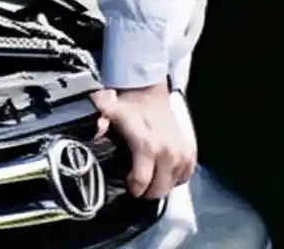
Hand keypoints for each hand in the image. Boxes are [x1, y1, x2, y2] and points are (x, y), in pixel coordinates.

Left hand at [91, 81, 195, 199]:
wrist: (148, 92)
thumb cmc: (128, 106)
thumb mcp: (107, 115)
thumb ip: (98, 126)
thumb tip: (93, 138)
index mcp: (146, 146)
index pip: (142, 182)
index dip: (133, 188)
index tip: (128, 185)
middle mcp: (167, 152)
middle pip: (159, 189)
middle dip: (146, 191)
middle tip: (137, 185)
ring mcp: (181, 152)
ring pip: (173, 185)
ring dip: (161, 184)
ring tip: (149, 178)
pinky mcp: (190, 151)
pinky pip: (186, 175)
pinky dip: (175, 177)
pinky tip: (164, 172)